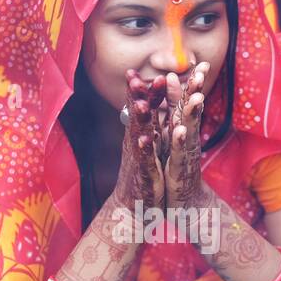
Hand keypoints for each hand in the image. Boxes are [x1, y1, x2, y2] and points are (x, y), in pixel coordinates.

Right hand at [112, 69, 165, 211]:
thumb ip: (147, 126)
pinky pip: (145, 159)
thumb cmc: (142, 175)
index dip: (142, 91)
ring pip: (138, 134)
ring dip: (140, 119)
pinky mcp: (144, 174)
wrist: (133, 208)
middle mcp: (136, 143)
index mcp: (140, 135)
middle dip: (136, 96)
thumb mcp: (146, 147)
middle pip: (136, 115)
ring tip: (141, 103)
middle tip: (135, 77)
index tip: (141, 72)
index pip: (141, 108)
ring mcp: (139, 158)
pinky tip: (146, 139)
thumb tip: (146, 105)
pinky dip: (145, 148)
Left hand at [163, 63, 208, 209]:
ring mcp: (186, 153)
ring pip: (189, 129)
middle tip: (202, 72)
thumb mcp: (175, 140)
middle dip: (197, 91)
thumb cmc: (178, 170)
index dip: (193, 84)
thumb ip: (175, 115)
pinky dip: (179, 140)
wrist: (185, 204)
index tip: (200, 64)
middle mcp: (188, 139)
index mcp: (184, 130)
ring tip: (195, 97)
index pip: (188, 103)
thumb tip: (173, 88)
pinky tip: (178, 129)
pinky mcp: (180, 169)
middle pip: (193, 111)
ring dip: (192, 113)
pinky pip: (179, 152)